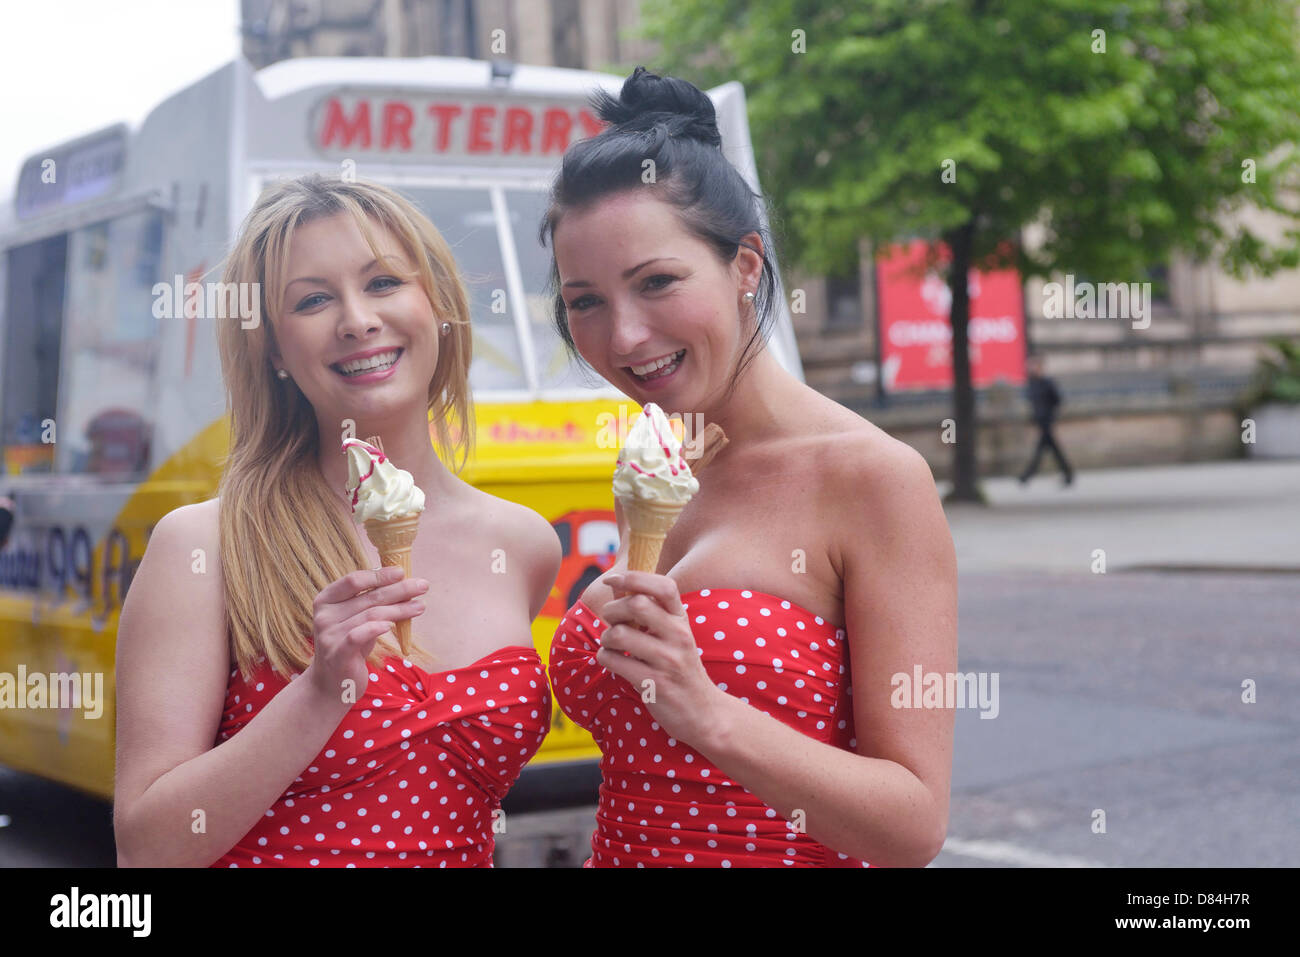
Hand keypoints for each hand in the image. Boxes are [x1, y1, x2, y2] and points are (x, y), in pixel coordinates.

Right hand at [303, 566, 427, 707]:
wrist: (330, 683)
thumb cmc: (349, 645)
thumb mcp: (357, 620)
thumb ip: (371, 603)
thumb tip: (404, 584)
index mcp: (326, 600)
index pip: (353, 580)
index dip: (379, 575)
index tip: (402, 572)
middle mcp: (324, 615)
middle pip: (368, 597)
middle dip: (399, 590)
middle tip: (423, 585)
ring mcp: (329, 635)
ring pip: (371, 615)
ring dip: (400, 609)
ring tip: (420, 606)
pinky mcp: (337, 654)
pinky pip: (358, 636)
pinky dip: (376, 628)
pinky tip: (392, 625)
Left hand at [596, 571, 725, 746]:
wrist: (704, 713)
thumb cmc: (682, 670)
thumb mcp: (676, 636)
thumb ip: (652, 612)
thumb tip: (617, 586)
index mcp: (683, 621)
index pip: (664, 586)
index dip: (634, 577)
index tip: (612, 580)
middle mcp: (679, 637)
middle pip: (636, 604)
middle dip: (612, 610)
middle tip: (611, 621)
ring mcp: (668, 661)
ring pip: (619, 634)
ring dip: (606, 638)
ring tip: (611, 645)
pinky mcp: (654, 684)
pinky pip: (615, 661)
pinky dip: (605, 658)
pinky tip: (614, 662)